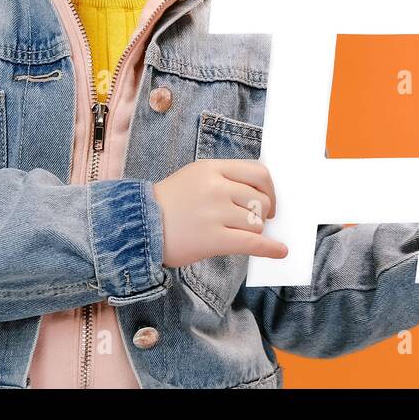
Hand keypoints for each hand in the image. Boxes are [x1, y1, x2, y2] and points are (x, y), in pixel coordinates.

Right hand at [153, 160, 289, 268]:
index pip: (258, 173)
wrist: (138, 226)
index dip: (270, 189)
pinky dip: (269, 248)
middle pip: (260, 199)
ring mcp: (214, 213)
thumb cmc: (169, 203)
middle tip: (259, 220)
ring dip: (255, 230)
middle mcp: (215, 188)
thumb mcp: (195, 176)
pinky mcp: (213, 239)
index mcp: (212, 168)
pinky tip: (280, 251)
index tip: (270, 201)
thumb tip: (261, 195)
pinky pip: (251, 243)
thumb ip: (226, 179)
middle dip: (264, 213)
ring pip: (256, 222)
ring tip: (242, 233)